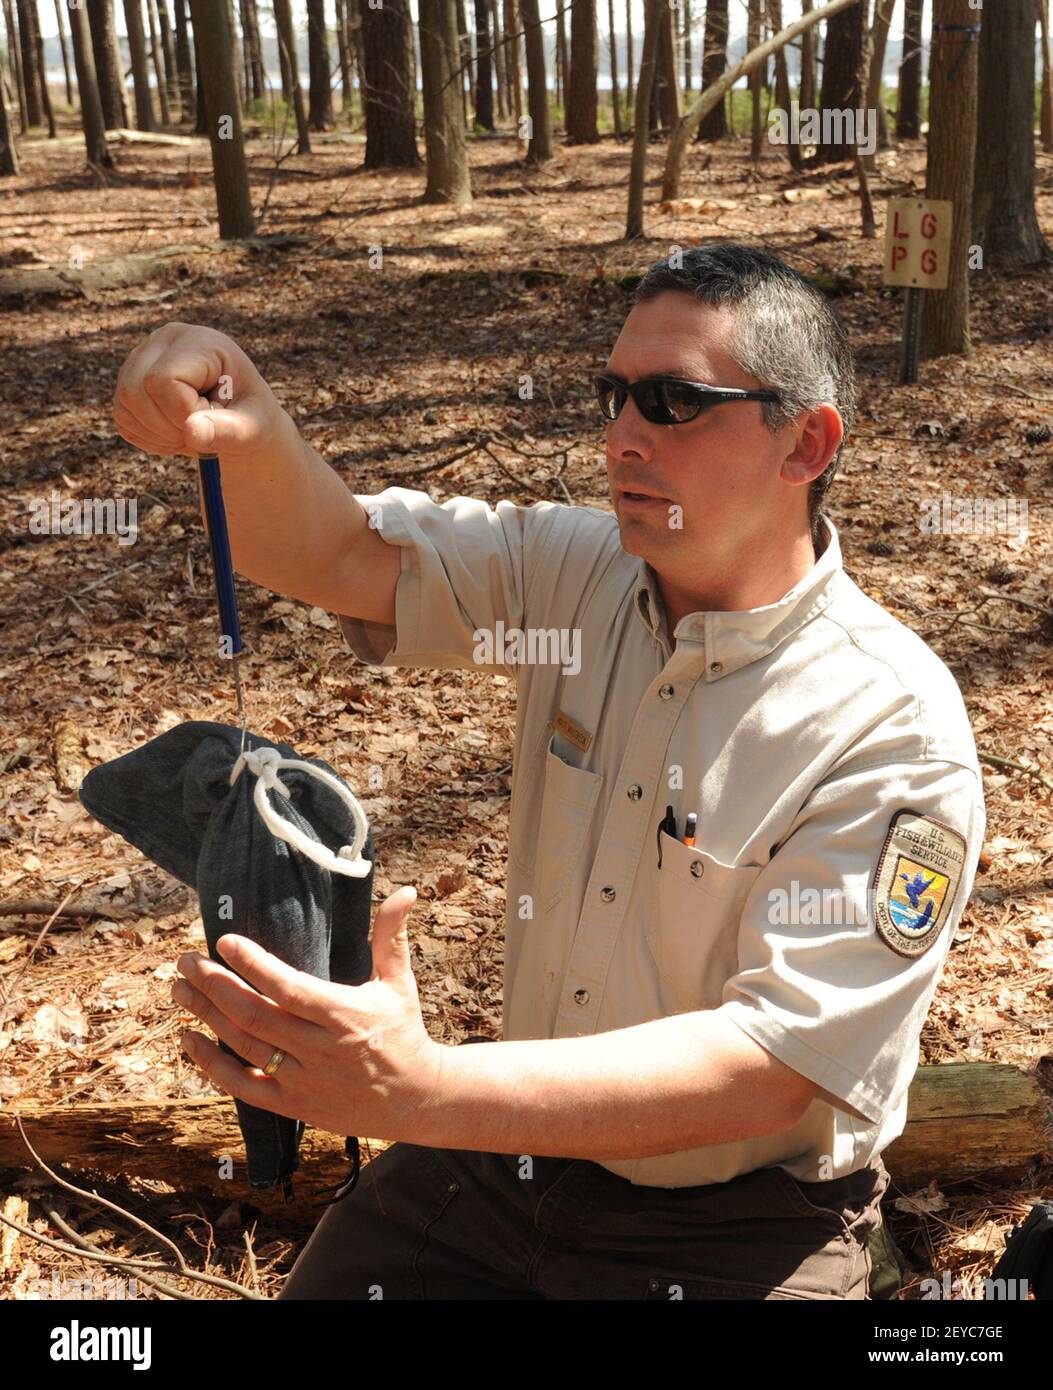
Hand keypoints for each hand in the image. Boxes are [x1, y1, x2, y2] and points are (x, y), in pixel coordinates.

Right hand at [113, 320, 293, 461]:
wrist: (241, 417)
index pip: (164, 378)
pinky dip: (148, 437)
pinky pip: (122, 418)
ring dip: (158, 435)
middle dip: (167, 426)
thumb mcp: (253, 426)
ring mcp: (141, 359)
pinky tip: (174, 433)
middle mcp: (163, 341)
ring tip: (191, 433)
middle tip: (201, 434)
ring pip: (124, 404)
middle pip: (134, 389)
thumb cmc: (252, 417)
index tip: (213, 419)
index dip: (183, 411)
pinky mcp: (130, 382)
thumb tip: (191, 431)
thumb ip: (229, 430)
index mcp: (199, 341)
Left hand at [171, 886, 444, 1142]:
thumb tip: (405, 890)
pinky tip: (188, 1038)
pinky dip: (212, 1063)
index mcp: (346, 1015)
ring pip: (244, 1046)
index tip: (224, 941)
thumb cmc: (404, 1032)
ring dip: (206, 1016)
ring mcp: (305, 1081)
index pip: (290, 988)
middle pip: (255, 1016)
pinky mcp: (294, 1106)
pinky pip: (244, 1086)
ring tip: (179, 988)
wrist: (416, 1099)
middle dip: (215, 985)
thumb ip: (391, 936)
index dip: (254, 965)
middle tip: (186, 960)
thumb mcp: (400, 982)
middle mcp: (322, 1049)